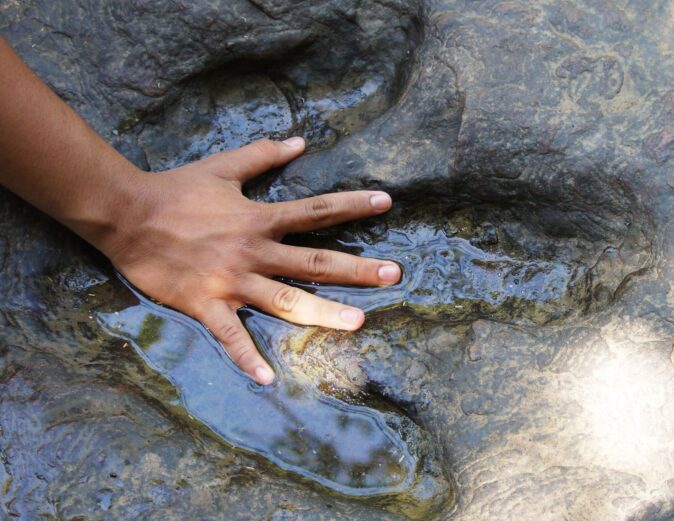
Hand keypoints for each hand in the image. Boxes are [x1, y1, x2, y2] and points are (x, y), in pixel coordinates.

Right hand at [102, 137, 400, 384]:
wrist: (125, 214)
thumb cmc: (175, 189)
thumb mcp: (223, 166)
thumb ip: (263, 156)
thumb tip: (300, 141)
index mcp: (259, 219)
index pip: (317, 211)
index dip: (353, 206)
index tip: (387, 203)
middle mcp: (253, 252)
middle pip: (314, 261)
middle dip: (357, 268)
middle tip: (394, 275)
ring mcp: (232, 281)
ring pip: (285, 300)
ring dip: (323, 313)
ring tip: (358, 322)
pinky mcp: (206, 304)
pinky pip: (230, 336)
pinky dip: (247, 358)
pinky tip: (269, 380)